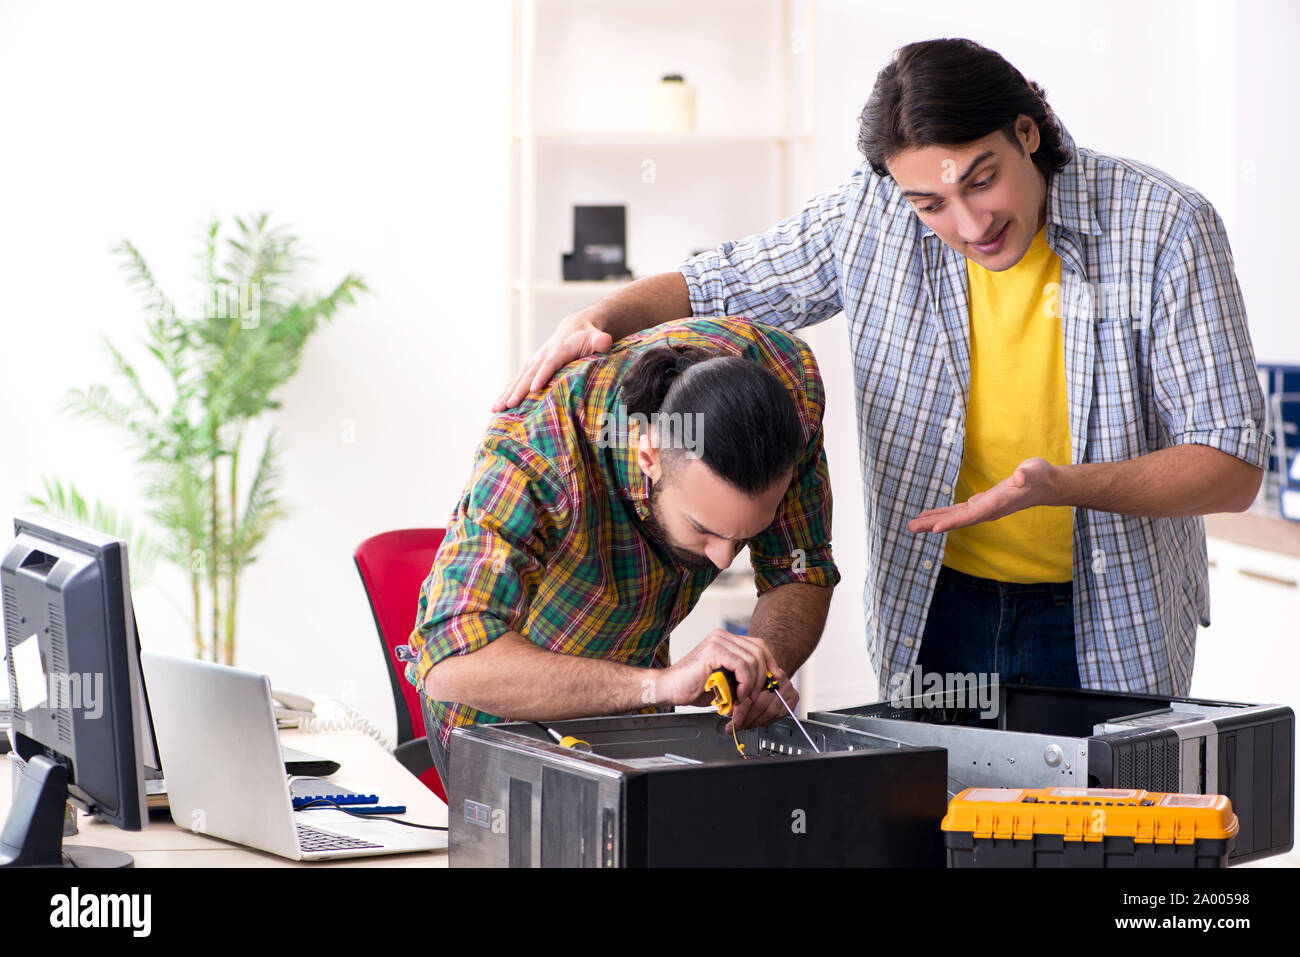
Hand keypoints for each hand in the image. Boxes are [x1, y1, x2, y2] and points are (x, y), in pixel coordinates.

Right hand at [493, 309, 613, 411]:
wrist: (575, 327)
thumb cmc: (589, 337)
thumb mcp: (597, 337)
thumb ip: (600, 340)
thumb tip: (604, 341)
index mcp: (559, 349)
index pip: (550, 363)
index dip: (542, 375)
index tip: (535, 389)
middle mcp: (543, 355)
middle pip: (529, 373)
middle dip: (519, 389)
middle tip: (509, 405)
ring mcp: (535, 361)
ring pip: (519, 378)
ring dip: (507, 393)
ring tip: (496, 408)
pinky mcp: (531, 367)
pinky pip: (517, 381)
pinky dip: (507, 392)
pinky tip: (498, 406)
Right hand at [656, 629, 785, 730]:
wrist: (669, 688)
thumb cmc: (694, 686)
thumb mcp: (726, 680)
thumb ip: (743, 676)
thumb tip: (767, 682)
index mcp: (726, 640)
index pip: (758, 646)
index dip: (770, 663)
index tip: (774, 680)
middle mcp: (722, 636)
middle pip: (759, 651)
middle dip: (762, 677)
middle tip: (754, 696)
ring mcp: (718, 641)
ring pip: (752, 660)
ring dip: (752, 684)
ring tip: (742, 698)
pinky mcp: (714, 651)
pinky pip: (742, 665)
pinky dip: (745, 682)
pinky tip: (738, 694)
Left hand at [732, 668, 798, 732]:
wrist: (770, 669)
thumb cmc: (755, 674)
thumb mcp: (744, 677)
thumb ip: (737, 689)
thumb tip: (728, 707)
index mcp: (766, 671)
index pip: (753, 695)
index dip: (743, 710)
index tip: (734, 720)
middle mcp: (780, 680)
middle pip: (763, 705)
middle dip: (747, 719)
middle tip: (736, 726)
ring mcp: (788, 689)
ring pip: (771, 713)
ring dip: (755, 722)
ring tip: (744, 725)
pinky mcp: (793, 699)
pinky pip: (778, 715)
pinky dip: (765, 721)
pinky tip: (756, 721)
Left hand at [908, 457, 1059, 533]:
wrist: (1045, 485)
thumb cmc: (1039, 476)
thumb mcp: (1034, 471)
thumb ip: (1026, 475)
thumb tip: (1019, 478)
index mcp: (996, 504)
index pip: (970, 516)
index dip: (952, 522)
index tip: (934, 529)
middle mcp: (986, 510)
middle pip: (956, 520)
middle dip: (933, 524)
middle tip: (910, 528)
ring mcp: (983, 508)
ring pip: (954, 517)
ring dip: (933, 521)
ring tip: (912, 525)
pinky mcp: (981, 503)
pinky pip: (958, 511)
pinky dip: (942, 513)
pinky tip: (929, 515)